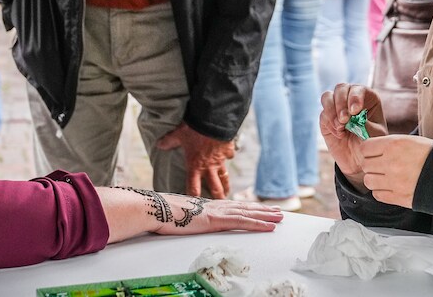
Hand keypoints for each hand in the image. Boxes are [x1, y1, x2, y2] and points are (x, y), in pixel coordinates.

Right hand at [97, 187, 281, 242]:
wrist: (152, 208)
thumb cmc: (160, 213)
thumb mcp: (175, 216)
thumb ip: (184, 218)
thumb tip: (181, 222)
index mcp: (206, 206)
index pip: (232, 207)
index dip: (248, 208)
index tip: (259, 209)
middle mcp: (214, 206)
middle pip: (244, 208)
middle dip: (262, 210)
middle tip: (278, 212)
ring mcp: (216, 212)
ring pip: (248, 214)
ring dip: (265, 216)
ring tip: (280, 217)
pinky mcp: (216, 220)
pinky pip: (242, 223)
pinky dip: (258, 224)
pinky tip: (269, 226)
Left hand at [156, 123, 235, 197]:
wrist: (213, 119)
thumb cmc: (194, 129)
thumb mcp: (178, 134)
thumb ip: (169, 141)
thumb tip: (159, 144)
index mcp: (195, 166)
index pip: (193, 188)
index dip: (194, 197)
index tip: (194, 205)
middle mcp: (209, 167)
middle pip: (215, 188)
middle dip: (218, 199)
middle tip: (219, 205)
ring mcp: (220, 160)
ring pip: (225, 177)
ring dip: (226, 185)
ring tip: (227, 192)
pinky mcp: (228, 151)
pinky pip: (229, 156)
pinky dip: (228, 157)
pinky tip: (229, 157)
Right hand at [319, 83, 387, 191]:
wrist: (359, 161)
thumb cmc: (372, 145)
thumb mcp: (375, 135)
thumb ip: (366, 124)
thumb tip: (353, 116)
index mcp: (368, 99)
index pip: (359, 89)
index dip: (355, 97)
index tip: (355, 111)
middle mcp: (351, 99)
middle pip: (341, 88)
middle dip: (341, 103)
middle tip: (345, 120)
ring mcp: (337, 107)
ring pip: (328, 96)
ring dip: (332, 110)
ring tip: (341, 127)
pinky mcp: (326, 118)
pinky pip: (323, 114)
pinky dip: (329, 123)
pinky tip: (338, 133)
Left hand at [360, 135, 432, 208]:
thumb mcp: (413, 141)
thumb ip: (393, 144)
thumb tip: (377, 148)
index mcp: (394, 145)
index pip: (365, 147)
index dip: (368, 150)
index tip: (372, 153)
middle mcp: (390, 163)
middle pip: (365, 165)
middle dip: (371, 165)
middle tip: (380, 165)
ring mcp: (393, 181)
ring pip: (368, 181)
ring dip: (374, 179)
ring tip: (385, 177)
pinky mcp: (398, 197)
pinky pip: (377, 195)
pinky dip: (381, 192)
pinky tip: (390, 187)